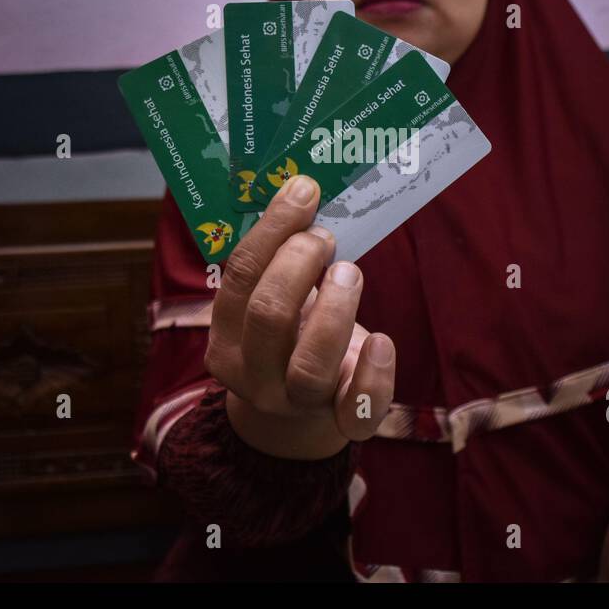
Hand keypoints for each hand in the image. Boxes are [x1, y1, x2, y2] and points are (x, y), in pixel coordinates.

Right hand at [203, 174, 396, 460]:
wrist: (303, 411)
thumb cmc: (291, 335)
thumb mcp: (273, 300)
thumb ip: (277, 260)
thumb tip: (302, 186)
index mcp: (227, 340)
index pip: (238, 278)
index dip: (272, 229)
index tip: (303, 191)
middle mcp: (255, 377)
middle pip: (268, 318)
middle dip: (299, 263)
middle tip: (325, 236)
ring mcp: (297, 404)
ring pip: (309, 366)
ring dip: (334, 310)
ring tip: (349, 272)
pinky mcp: (343, 422)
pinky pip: (356, 410)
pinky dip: (373, 374)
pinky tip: (381, 340)